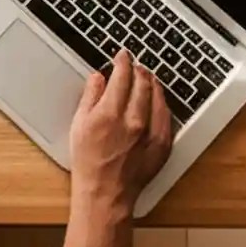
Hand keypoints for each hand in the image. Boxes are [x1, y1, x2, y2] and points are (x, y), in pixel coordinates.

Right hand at [69, 49, 173, 212]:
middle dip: (138, 70)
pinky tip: (158, 100)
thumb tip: (98, 78)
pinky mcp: (162, 144)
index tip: (122, 55)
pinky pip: (166, 116)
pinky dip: (162, 103)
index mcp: (109, 113)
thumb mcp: (79, 124)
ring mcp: (151, 133)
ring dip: (152, 83)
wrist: (105, 191)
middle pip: (142, 84)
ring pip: (157, 98)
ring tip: (147, 76)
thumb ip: (90, 97)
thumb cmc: (88, 161)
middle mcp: (133, 120)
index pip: (121, 77)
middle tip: (135, 63)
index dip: (122, 62)